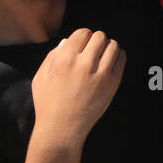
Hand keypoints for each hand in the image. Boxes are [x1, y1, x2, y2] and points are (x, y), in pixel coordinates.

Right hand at [31, 29, 125, 145]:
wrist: (62, 129)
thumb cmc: (48, 104)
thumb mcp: (40, 77)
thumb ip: (52, 56)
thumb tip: (67, 41)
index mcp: (65, 59)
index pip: (82, 32)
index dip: (81, 37)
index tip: (80, 46)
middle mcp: (84, 63)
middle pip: (99, 36)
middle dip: (94, 41)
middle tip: (91, 52)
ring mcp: (101, 73)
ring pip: (113, 45)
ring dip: (107, 48)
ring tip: (101, 57)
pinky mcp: (113, 82)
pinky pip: (121, 58)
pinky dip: (117, 56)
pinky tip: (109, 63)